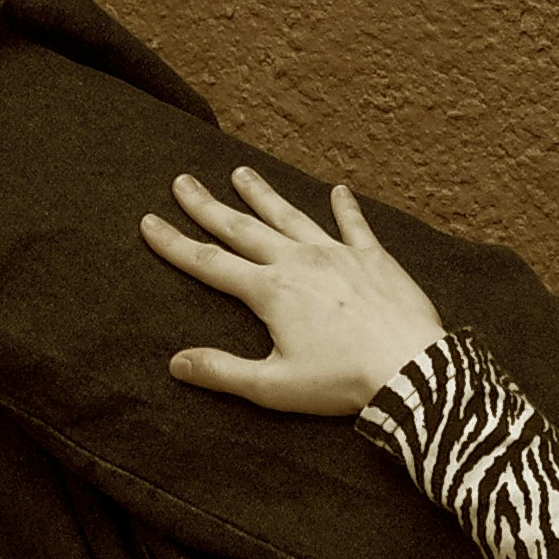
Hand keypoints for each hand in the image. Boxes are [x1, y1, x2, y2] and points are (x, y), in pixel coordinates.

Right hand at [139, 159, 447, 419]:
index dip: (174, 243)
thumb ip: (222, 370)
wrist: (409, 368)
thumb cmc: (340, 382)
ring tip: (242, 172)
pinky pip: (354, 224)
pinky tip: (339, 189)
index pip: (208, 263)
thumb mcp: (272, 386)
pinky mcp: (373, 257)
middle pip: (242, 228)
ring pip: (291, 216)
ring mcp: (336, 254)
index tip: (148, 221)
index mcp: (269, 291)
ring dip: (264, 194)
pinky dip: (345, 206)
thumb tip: (176, 363)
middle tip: (183, 181)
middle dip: (208, 205)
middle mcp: (298, 261)